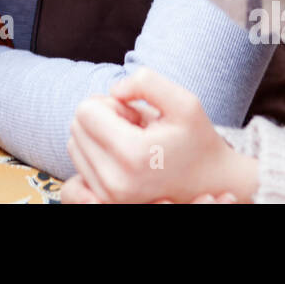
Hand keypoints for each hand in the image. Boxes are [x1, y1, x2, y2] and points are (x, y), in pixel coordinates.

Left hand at [65, 68, 257, 203]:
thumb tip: (114, 90)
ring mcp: (108, 196)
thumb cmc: (195, 138)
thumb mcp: (183, 101)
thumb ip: (146, 82)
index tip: (137, 116)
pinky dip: (94, 154)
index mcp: (132, 156)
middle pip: (77, 127)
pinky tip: (121, 157)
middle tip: (137, 129)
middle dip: (104, 119)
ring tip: (133, 143)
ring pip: (75, 145)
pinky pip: (77, 165)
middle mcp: (115, 182)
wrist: (209, 181)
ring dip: (100, 137)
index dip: (112, 104)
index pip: (85, 111)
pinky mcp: (104, 201)